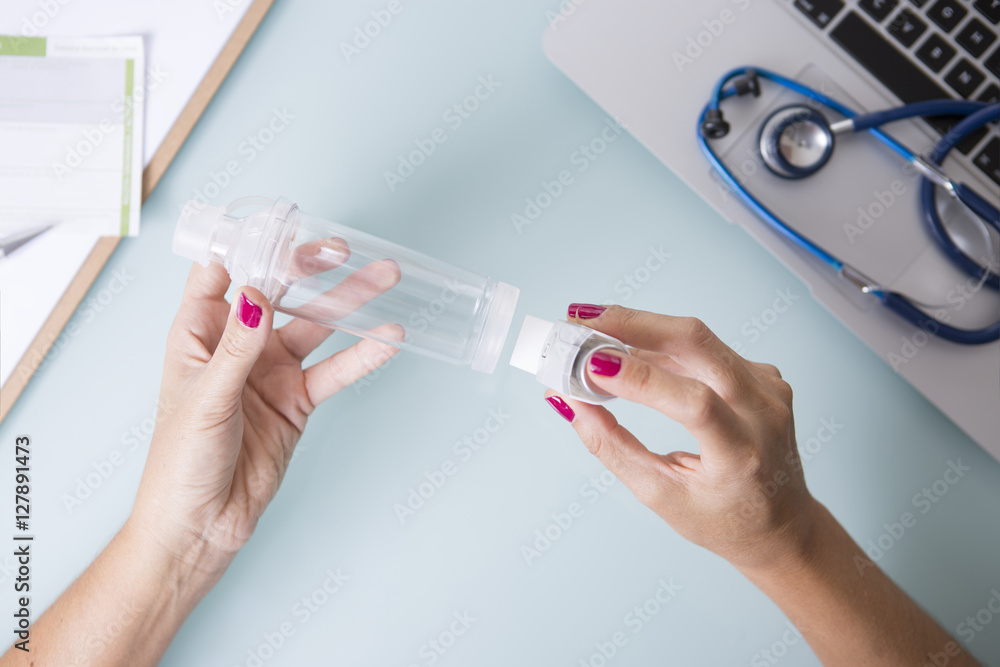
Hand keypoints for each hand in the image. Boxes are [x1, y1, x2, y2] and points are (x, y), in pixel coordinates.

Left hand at [129, 246, 399, 574]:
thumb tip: (257, 293)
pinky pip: (334, 370)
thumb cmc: (180, 464)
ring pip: (315, 326)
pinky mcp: (298, 401)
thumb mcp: (204, 401)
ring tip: (384, 278)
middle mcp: (237, 346)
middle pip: (278, 292)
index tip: (281, 227)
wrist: (201, 526)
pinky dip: (361, 356)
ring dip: (348, 304)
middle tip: (342, 250)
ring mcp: (271, 372)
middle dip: (309, 268)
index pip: (221, 274)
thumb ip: (236, 348)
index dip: (248, 247)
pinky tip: (386, 339)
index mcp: (197, 335)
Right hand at [544, 304, 813, 570]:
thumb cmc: (723, 520)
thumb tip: (569, 400)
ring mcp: (767, 385)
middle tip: (577, 322)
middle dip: (632, 325)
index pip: (693, 401)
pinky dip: (659, 341)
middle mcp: (765, 411)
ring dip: (638, 327)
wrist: (784, 523)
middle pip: (697, 343)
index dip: (639, 377)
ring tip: (588, 327)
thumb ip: (612, 446)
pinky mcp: (759, 373)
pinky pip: (703, 346)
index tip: (588, 364)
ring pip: (696, 337)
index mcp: (744, 454)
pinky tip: (625, 347)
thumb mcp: (660, 496)